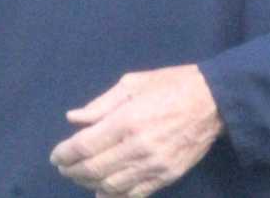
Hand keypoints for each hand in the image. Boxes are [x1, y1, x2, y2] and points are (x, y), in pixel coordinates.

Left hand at [50, 64, 222, 196]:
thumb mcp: (133, 83)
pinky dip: (113, 196)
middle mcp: (137, 147)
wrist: (213, 102)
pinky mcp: (166, 177)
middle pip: (94, 169)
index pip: (85, 146)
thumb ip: (101, 104)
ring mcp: (153, 166)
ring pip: (110, 186)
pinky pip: (134, 194)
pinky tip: (102, 191)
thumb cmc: (171, 85)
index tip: (55, 156)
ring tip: (80, 176)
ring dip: (89, 184)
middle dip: (72, 171)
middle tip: (63, 168)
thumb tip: (73, 118)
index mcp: (127, 120)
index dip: (65, 154)